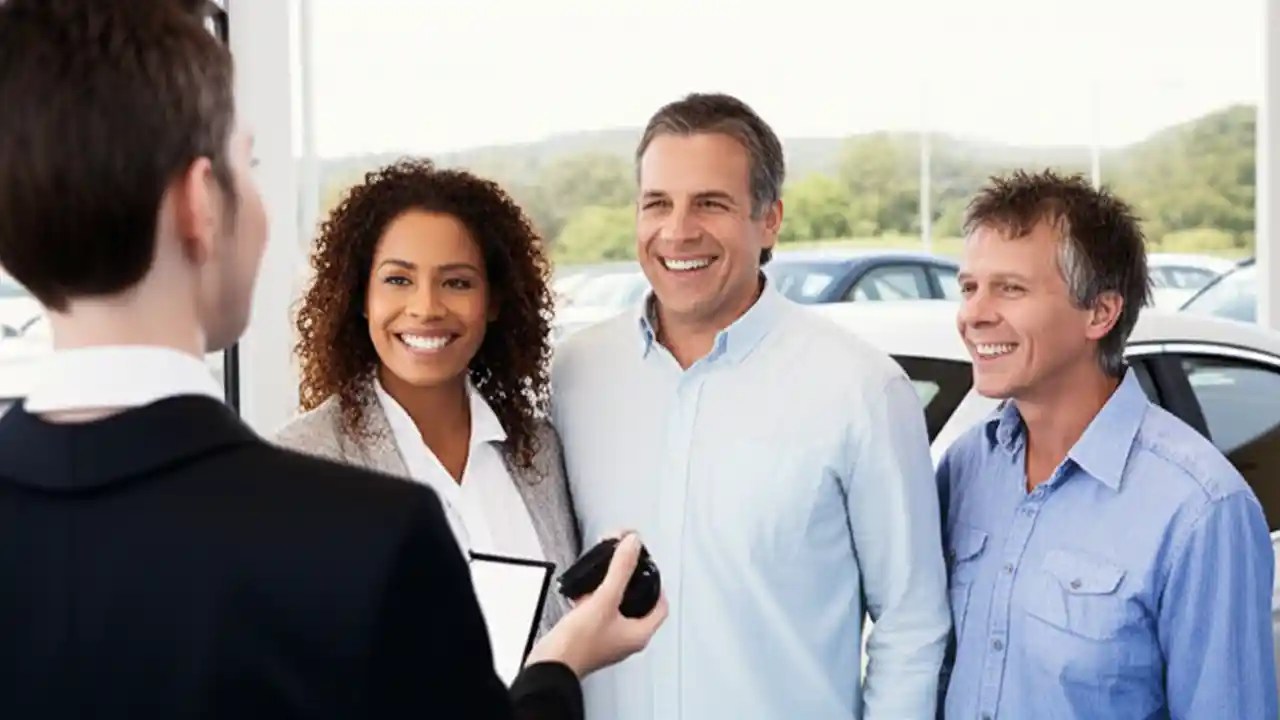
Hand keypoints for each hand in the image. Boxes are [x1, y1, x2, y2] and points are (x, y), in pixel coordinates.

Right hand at [524, 532, 667, 677]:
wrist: (549, 665)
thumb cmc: (577, 645)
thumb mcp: (604, 599)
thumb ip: (620, 570)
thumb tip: (633, 545)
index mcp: (639, 633)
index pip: (661, 605)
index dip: (657, 583)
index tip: (647, 568)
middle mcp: (626, 638)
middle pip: (637, 602)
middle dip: (628, 579)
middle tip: (623, 562)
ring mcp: (607, 638)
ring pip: (616, 606)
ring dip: (609, 586)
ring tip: (603, 571)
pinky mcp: (589, 637)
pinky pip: (597, 612)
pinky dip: (593, 598)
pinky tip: (582, 590)